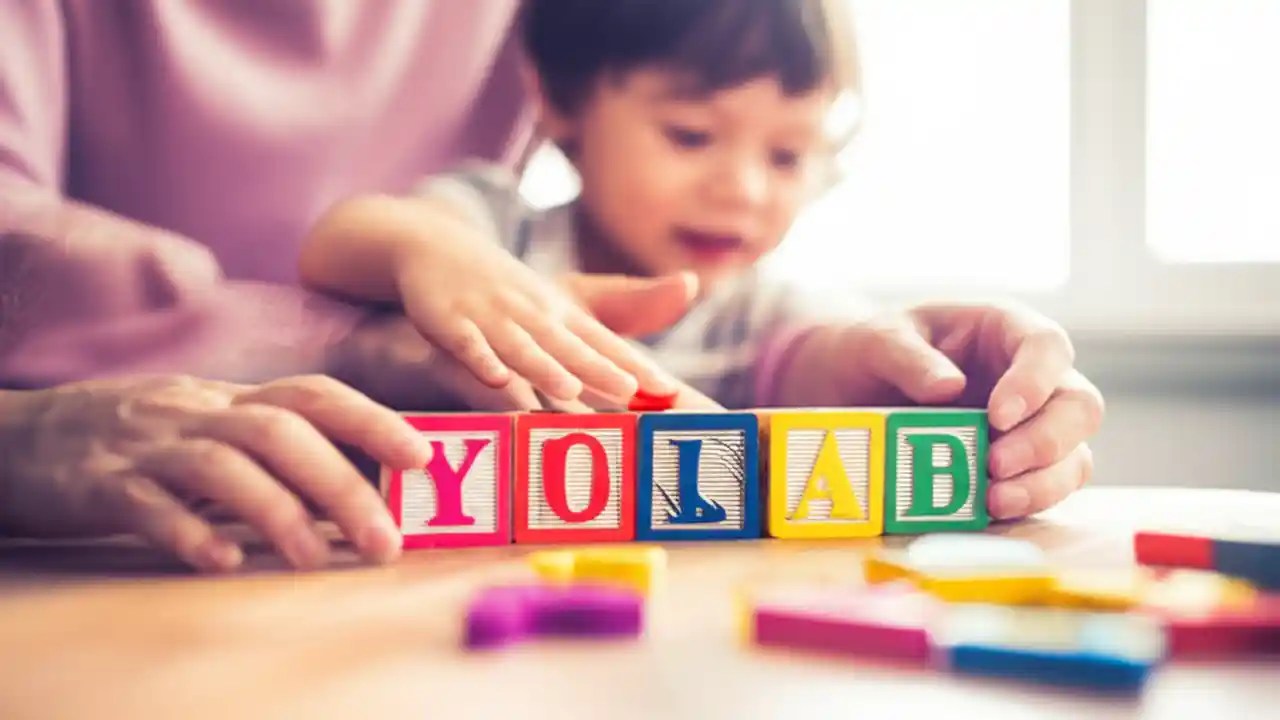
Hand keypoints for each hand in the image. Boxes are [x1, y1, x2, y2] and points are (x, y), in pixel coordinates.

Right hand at [0, 374, 431, 572]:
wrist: (19, 437)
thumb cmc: (135, 440)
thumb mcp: (207, 429)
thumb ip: (272, 452)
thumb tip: (357, 491)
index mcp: (228, 399)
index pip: (312, 394)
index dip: (371, 420)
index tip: (421, 457)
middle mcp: (195, 413)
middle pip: (279, 432)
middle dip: (342, 484)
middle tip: (385, 541)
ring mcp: (146, 445)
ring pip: (222, 466)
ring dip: (279, 513)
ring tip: (317, 560)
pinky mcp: (98, 485)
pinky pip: (147, 506)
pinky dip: (190, 533)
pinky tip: (223, 563)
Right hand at [328, 282, 722, 412]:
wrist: (437, 246)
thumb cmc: (509, 290)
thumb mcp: (560, 301)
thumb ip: (609, 321)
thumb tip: (681, 307)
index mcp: (562, 313)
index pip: (604, 342)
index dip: (635, 365)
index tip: (669, 391)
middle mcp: (533, 314)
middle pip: (569, 347)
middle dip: (598, 371)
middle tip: (630, 395)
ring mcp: (491, 316)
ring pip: (521, 346)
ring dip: (544, 367)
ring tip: (569, 390)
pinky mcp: (449, 321)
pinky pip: (466, 343)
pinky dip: (479, 358)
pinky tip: (495, 376)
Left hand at [784, 302, 1103, 519]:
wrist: (859, 386)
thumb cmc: (879, 351)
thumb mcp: (879, 340)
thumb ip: (908, 358)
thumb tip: (949, 389)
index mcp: (1007, 330)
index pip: (1047, 346)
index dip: (1034, 382)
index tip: (999, 417)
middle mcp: (1034, 378)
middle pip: (1078, 406)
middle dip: (1045, 441)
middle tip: (995, 465)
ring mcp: (1033, 425)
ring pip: (1072, 456)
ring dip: (1042, 484)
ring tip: (994, 502)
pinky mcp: (1021, 468)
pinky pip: (1045, 489)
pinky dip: (1025, 503)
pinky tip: (989, 513)